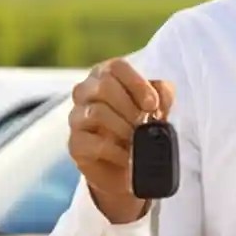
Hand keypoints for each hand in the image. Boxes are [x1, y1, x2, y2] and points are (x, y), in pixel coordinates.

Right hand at [69, 58, 175, 223]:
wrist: (127, 168)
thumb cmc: (140, 128)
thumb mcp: (157, 108)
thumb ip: (161, 94)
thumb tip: (161, 95)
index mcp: (106, 75)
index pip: (116, 67)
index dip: (137, 83)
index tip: (152, 104)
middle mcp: (86, 92)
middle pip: (104, 87)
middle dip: (130, 107)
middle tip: (145, 123)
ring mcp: (77, 117)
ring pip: (97, 113)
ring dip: (124, 128)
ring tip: (138, 140)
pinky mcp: (74, 144)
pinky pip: (93, 142)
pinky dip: (115, 151)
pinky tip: (128, 156)